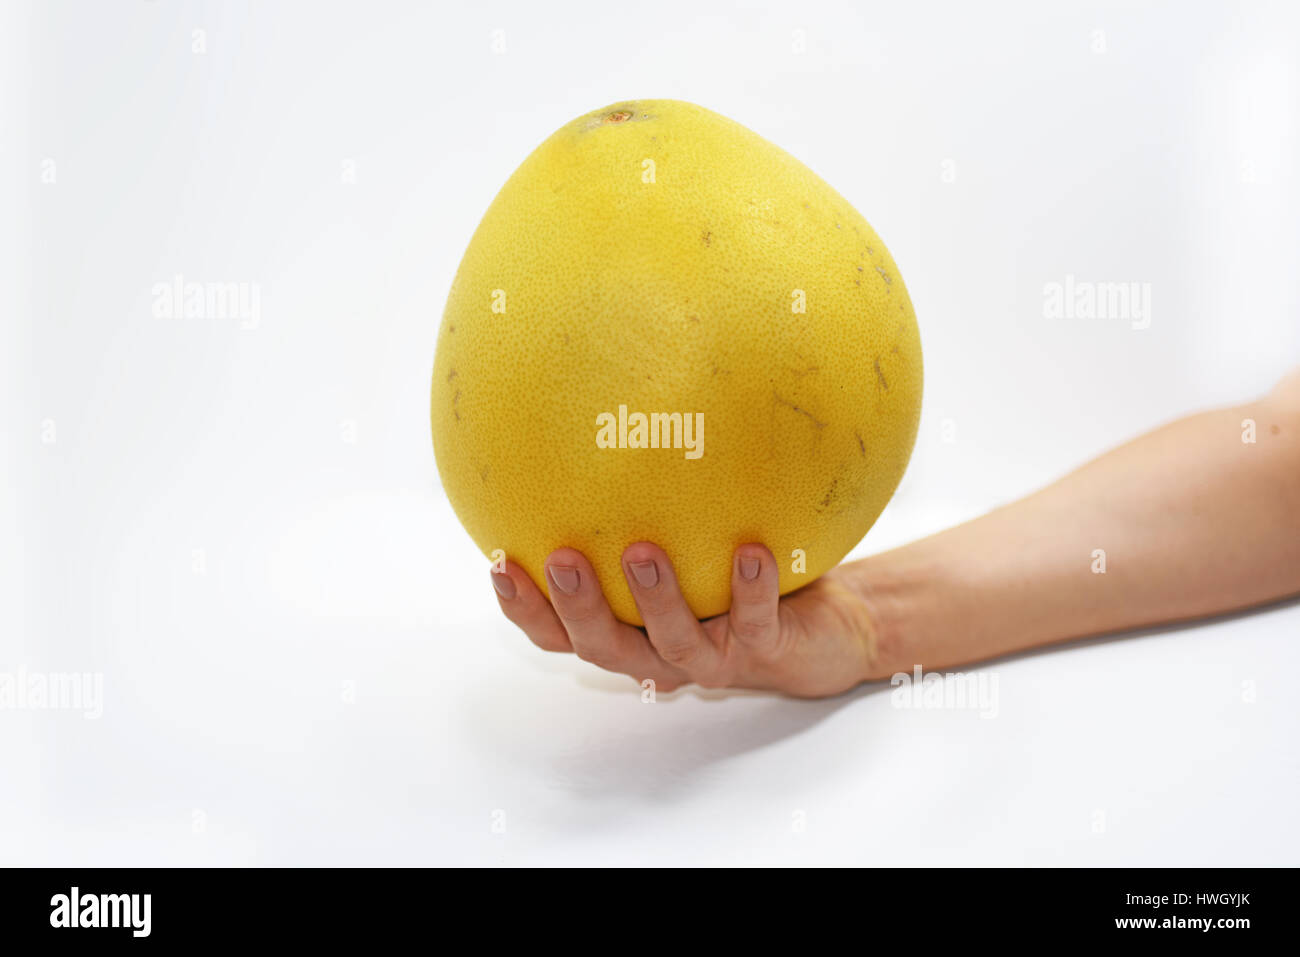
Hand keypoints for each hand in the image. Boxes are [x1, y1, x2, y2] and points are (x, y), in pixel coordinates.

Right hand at [489, 543, 883, 696]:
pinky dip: (750, 590)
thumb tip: (597, 418)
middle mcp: (660, 651)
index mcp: (628, 630)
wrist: (823, 626)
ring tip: (641, 551)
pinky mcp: (766, 651)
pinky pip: (756, 623)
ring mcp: (712, 656)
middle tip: (559, 558)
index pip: (560, 631)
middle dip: (577, 607)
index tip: (497, 561)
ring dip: (656, 599)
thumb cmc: (733, 575)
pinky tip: (749, 551)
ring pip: (674, 642)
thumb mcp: (684, 539)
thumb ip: (640, 508)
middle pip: (603, 646)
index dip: (526, 607)